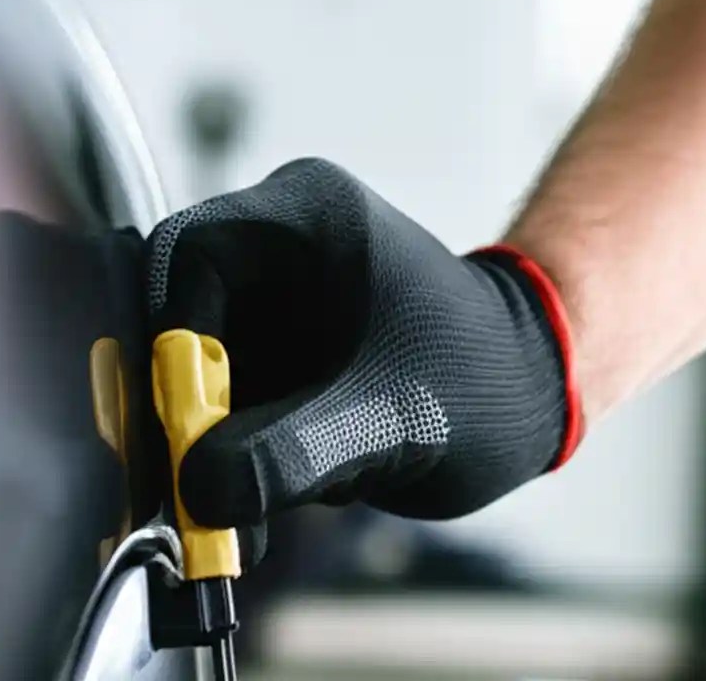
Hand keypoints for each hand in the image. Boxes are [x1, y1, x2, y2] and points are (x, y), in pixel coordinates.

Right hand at [145, 158, 581, 527]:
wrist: (532, 400)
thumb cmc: (486, 382)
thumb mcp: (389, 421)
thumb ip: (290, 452)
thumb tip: (199, 488)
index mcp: (303, 215)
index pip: (189, 257)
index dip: (174, 343)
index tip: (190, 422)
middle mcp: (278, 245)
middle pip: (183, 320)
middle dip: (200, 411)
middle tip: (212, 485)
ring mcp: (275, 298)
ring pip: (203, 374)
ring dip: (225, 442)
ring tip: (286, 489)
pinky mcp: (279, 348)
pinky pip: (232, 400)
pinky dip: (246, 453)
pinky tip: (300, 481)